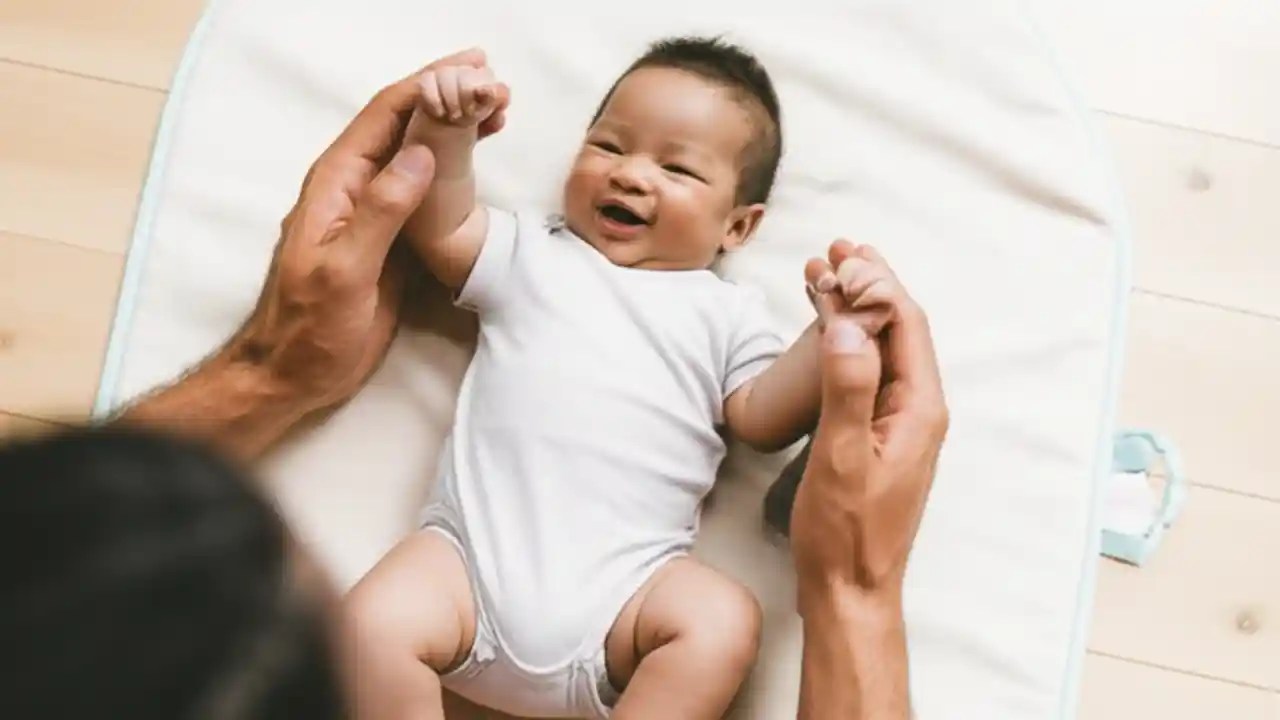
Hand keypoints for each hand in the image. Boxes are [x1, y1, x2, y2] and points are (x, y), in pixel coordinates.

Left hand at [233, 49, 502, 414]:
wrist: (295, 373)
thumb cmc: (309, 327)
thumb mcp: (345, 270)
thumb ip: (380, 211)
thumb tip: (421, 153)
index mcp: (336, 184)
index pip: (383, 117)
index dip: (426, 86)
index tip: (471, 69)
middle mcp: (355, 188)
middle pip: (402, 125)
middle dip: (446, 98)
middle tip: (496, 82)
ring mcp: (374, 212)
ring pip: (417, 154)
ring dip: (454, 129)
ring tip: (498, 112)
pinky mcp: (392, 239)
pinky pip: (425, 190)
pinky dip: (453, 168)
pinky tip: (478, 161)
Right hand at [792, 239, 947, 599]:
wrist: (851, 588)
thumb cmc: (845, 532)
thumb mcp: (841, 457)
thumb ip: (848, 388)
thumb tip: (850, 323)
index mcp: (919, 409)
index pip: (905, 324)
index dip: (877, 281)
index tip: (844, 252)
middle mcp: (918, 411)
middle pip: (899, 330)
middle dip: (869, 284)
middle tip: (836, 249)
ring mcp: (900, 425)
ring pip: (882, 349)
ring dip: (856, 310)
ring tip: (824, 276)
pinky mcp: (879, 437)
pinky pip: (868, 374)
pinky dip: (847, 343)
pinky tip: (828, 335)